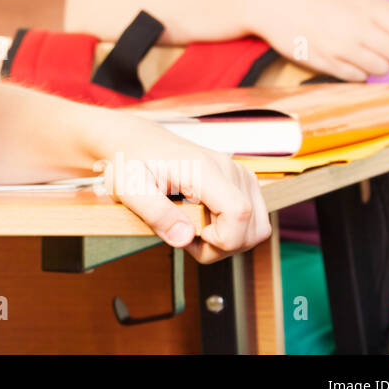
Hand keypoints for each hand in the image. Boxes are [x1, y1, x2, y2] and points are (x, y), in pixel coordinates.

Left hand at [94, 115, 270, 262]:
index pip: (238, 213)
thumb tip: (185, 239)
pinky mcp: (241, 181)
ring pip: (257, 228)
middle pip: (253, 228)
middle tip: (184, 236)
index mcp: (203, 169)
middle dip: (221, 247)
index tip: (190, 239)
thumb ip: (156, 214)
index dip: (221, 240)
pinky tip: (203, 222)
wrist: (138, 141)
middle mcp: (229, 169)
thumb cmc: (132, 162)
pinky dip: (232, 231)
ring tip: (192, 228)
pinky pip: (253, 220)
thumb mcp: (130, 188)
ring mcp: (239, 174)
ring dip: (227, 241)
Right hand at [247, 0, 388, 80]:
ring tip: (362, 52)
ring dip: (378, 65)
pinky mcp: (323, 61)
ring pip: (379, 69)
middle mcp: (357, 28)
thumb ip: (383, 7)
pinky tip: (346, 59)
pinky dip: (358, 72)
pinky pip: (356, 77)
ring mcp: (339, 46)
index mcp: (367, 6)